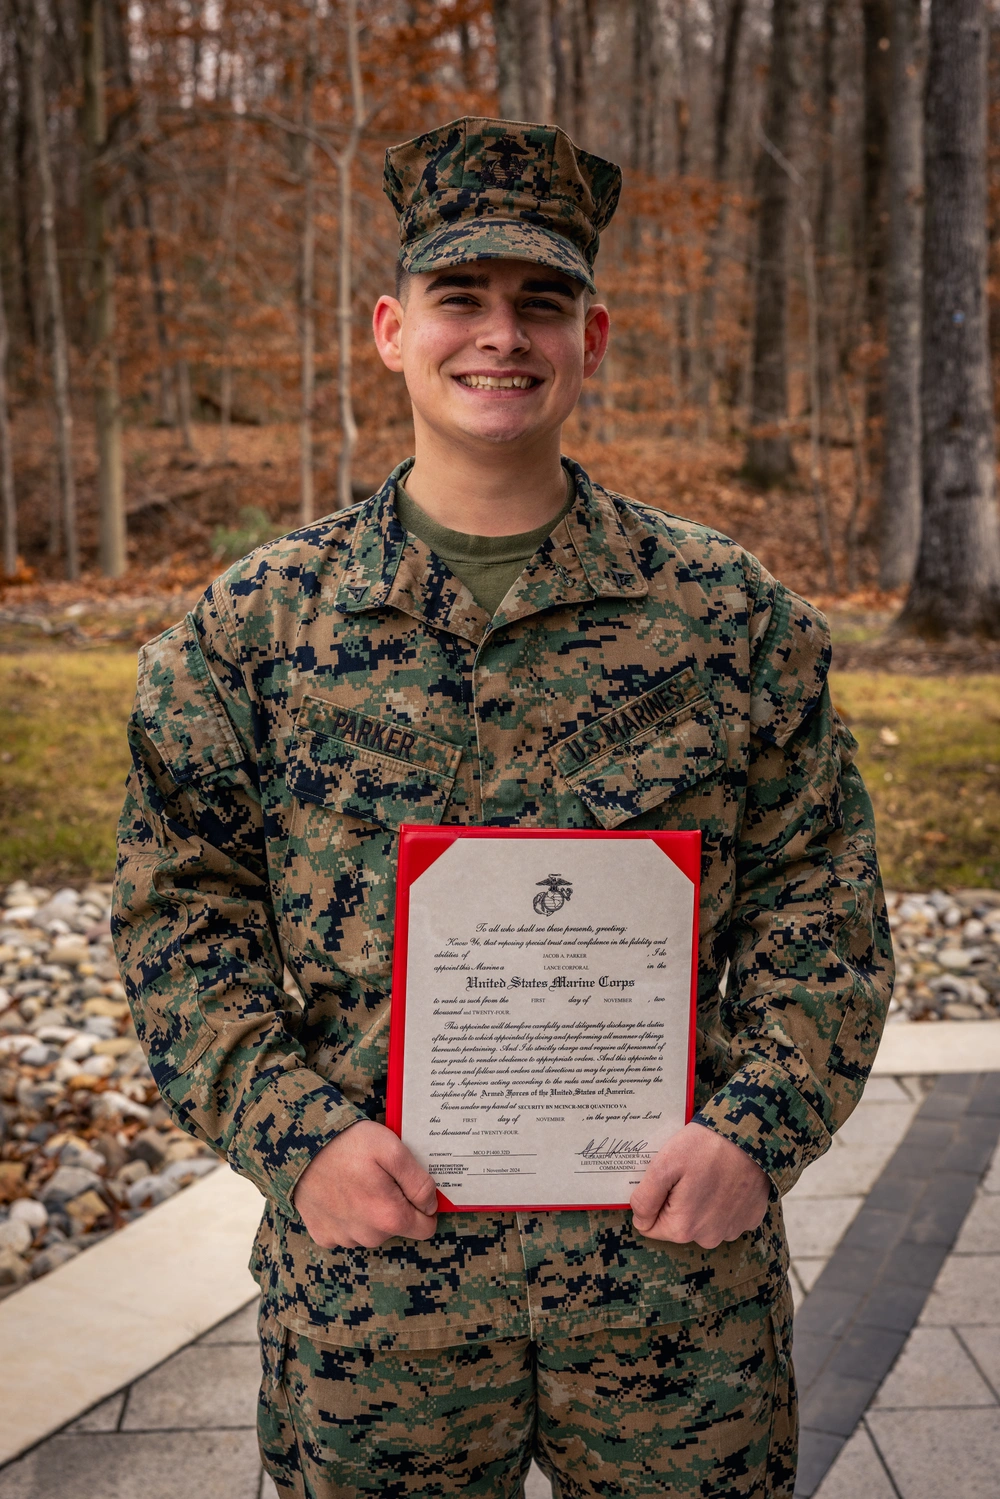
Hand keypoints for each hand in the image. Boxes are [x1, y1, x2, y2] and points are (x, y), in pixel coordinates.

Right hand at [293, 1120, 437, 1249]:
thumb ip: (419, 1182)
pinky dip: (347, 1215)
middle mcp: (367, 1237)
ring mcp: (343, 1238)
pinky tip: (339, 1191)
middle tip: (379, 1175)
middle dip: (395, 1204)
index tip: (411, 1186)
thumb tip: (431, 1205)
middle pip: (397, 1227)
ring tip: (356, 1180)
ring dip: (370, 1211)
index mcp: (389, 1217)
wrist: (298, 1147)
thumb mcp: (393, 1150)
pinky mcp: (323, 1235)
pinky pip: (346, 1231)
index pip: (426, 1228)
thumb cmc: (347, 1144)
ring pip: (371, 1230)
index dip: (425, 1206)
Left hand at [630, 1121, 769, 1248]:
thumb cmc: (706, 1148)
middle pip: (678, 1223)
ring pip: (702, 1220)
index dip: (655, 1200)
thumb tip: (640, 1219)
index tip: (668, 1179)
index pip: (650, 1226)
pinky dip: (724, 1200)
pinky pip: (726, 1215)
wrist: (752, 1137)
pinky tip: (727, 1178)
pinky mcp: (750, 1219)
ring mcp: (732, 1230)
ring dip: (702, 1201)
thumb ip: (644, 1198)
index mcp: (683, 1228)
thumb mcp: (664, 1165)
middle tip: (689, 1172)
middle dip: (677, 1201)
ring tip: (709, 1173)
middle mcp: (708, 1238)